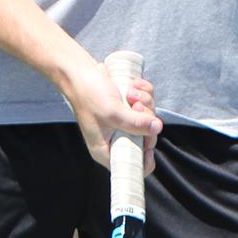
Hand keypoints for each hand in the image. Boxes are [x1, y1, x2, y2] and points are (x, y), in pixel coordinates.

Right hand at [64, 57, 160, 172]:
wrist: (80, 72)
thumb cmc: (88, 96)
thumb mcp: (113, 112)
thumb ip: (135, 123)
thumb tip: (157, 128)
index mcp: (107, 149)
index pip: (133, 165)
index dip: (146, 156)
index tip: (149, 136)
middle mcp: (116, 138)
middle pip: (146, 138)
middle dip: (146, 119)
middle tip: (135, 106)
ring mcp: (123, 121)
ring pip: (148, 118)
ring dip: (145, 102)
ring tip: (131, 92)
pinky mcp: (127, 106)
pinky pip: (146, 102)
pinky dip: (143, 92)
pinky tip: (133, 85)